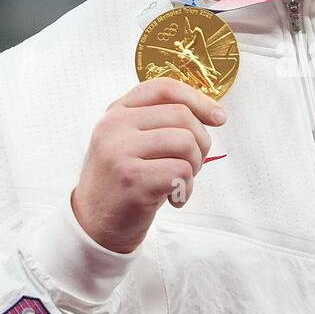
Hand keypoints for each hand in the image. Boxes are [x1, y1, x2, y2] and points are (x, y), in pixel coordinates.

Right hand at [71, 77, 226, 254]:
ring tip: (180, 182)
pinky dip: (186, 189)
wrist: (95, 224)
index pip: (164, 88)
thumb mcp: (134, 142)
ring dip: (194, 167)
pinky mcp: (131, 179)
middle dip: (201, 142)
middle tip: (192, 165)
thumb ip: (161, 122)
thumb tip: (213, 113)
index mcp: (117, 111)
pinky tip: (173, 199)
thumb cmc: (126, 181)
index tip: (219, 118)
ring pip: (186, 142)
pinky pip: (181, 172)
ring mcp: (120, 151)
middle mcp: (114, 126)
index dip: (199, 100)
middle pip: (182, 115)